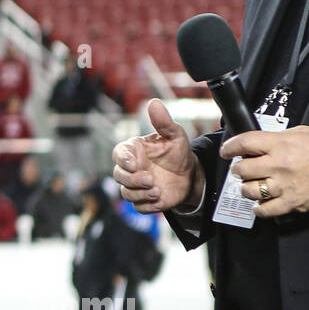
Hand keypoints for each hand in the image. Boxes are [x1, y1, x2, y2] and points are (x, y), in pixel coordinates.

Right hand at [111, 99, 203, 213]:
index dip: (122, 160)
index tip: (134, 164)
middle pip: (118, 176)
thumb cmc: (177, 152)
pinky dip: (146, 206)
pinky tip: (159, 200)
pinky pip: (137, 207)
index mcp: (133, 151)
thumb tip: (153, 103)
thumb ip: (163, 121)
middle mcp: (131, 169)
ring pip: (126, 193)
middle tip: (150, 179)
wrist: (190, 174)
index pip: (118, 154)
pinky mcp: (143, 201)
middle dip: (132, 180)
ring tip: (157, 191)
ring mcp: (136, 186)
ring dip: (140, 194)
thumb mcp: (174, 135)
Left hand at [220, 126, 308, 216]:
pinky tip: (259, 203)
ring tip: (250, 184)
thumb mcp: (304, 133)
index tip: (227, 151)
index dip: (230, 147)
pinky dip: (258, 208)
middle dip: (238, 169)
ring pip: (249, 190)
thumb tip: (262, 144)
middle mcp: (278, 165)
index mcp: (280, 144)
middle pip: (242, 169)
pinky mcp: (291, 203)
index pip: (243, 142)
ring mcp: (283, 186)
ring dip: (246, 187)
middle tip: (241, 169)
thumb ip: (279, 138)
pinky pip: (265, 210)